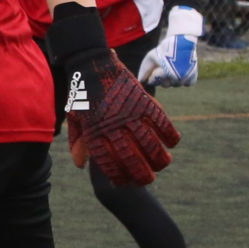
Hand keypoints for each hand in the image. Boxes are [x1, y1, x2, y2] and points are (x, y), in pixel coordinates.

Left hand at [47, 5, 180, 186]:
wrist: (91, 64)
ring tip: (163, 163)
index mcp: (94, 133)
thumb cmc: (82, 94)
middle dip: (143, 175)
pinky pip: (162, 123)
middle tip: (149, 180)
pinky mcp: (144, 102)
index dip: (119, 177)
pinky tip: (172, 142)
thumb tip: (81, 166)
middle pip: (133, 160)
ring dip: (160, 158)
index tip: (125, 183)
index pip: (109, 164)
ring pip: (151, 145)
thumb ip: (80, 142)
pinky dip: (170, 135)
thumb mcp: (76, 118)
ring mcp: (130, 114)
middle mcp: (113, 127)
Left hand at [137, 7, 201, 88]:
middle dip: (162, 78)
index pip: (153, 82)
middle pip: (165, 85)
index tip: (155, 69)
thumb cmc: (164, 50)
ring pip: (176, 85)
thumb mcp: (150, 57)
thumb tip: (140, 81)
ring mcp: (186, 78)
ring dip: (173, 79)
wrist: (181, 42)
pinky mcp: (193, 76)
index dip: (152, 75)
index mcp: (165, 73)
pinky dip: (185, 80)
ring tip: (173, 68)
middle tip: (164, 68)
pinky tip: (181, 71)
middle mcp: (176, 78)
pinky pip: (188, 84)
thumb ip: (144, 70)